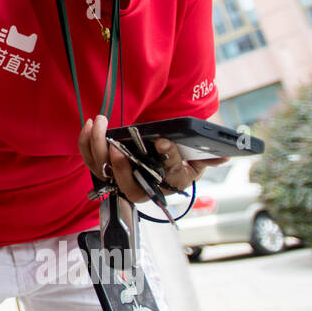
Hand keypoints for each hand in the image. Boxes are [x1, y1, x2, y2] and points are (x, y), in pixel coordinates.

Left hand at [78, 114, 227, 204]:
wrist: (160, 162)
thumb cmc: (178, 158)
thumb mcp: (197, 159)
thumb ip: (208, 158)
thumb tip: (225, 155)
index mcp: (170, 183)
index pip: (168, 173)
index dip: (167, 157)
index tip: (162, 141)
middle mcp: (143, 187)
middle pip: (127, 185)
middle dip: (120, 166)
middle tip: (116, 145)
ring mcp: (121, 180)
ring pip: (105, 171)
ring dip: (98, 147)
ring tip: (101, 123)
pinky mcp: (105, 169)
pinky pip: (90, 160)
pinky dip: (87, 143)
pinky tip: (90, 126)